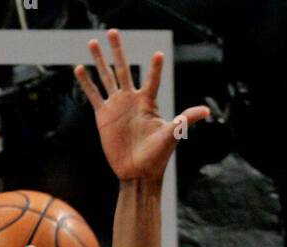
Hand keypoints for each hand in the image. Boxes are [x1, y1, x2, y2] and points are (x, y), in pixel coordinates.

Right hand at [75, 29, 209, 181]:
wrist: (138, 174)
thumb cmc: (157, 157)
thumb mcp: (172, 135)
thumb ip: (186, 120)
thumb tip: (207, 111)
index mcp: (148, 102)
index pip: (152, 79)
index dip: (155, 68)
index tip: (159, 54)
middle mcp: (132, 100)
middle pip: (124, 69)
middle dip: (118, 50)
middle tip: (113, 31)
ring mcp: (117, 107)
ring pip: (106, 78)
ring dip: (100, 61)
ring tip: (93, 42)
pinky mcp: (104, 117)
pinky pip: (94, 96)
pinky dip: (87, 83)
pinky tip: (79, 68)